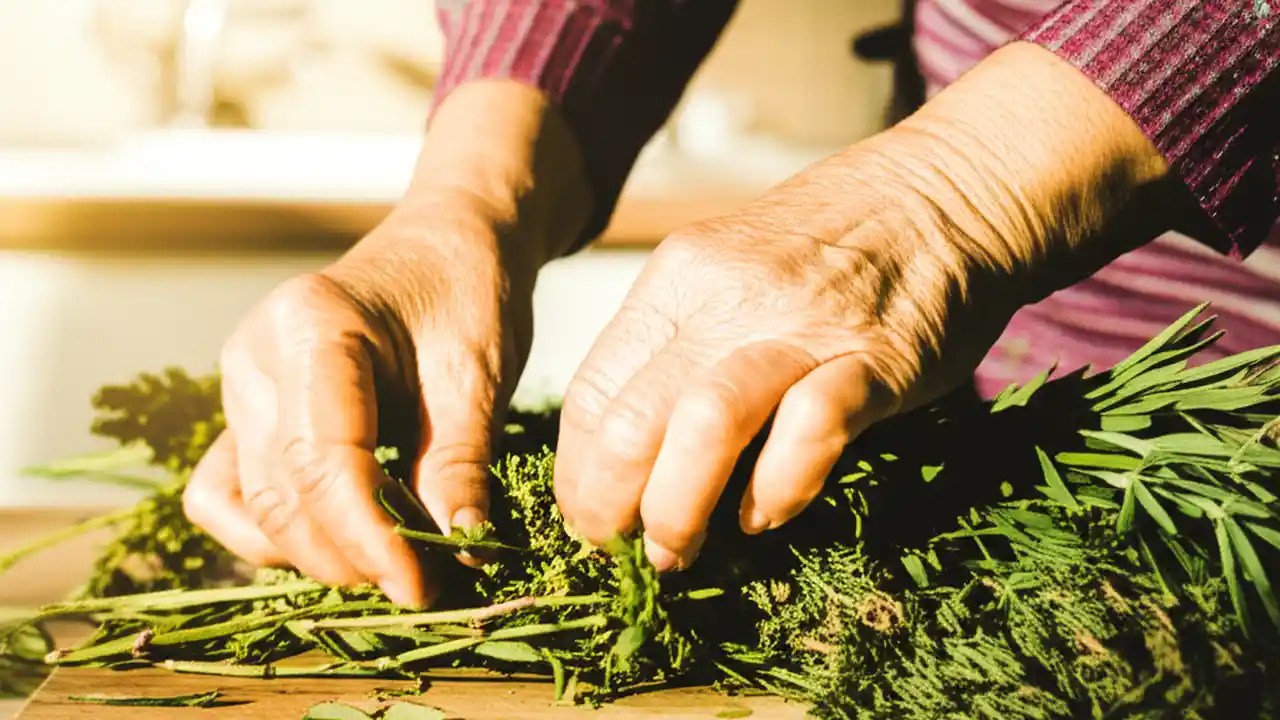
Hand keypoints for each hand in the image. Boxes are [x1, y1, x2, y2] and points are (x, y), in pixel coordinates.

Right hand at [182, 81, 589, 605]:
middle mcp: (254, 357)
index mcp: (309, 326)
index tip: (423, 586)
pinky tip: (345, 538)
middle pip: (279, 495)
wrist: (446, 245)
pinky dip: (276, 534)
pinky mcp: (247, 413)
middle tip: (425, 582)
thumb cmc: (467, 291)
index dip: (370, 539)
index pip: (322, 463)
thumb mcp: (478, 373)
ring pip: (248, 506)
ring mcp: (239, 386)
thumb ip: (460, 465)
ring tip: (393, 560)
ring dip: (315, 554)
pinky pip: (229, 494)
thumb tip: (459, 553)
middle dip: (349, 557)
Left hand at [553, 42, 1178, 570]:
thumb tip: (628, 452)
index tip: (591, 520)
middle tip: (628, 547)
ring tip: (680, 551)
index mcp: (677, 279)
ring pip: (703, 427)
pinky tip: (765, 514)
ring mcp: (801, 325)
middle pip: (630, 422)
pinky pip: (810, 432)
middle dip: (610, 508)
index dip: (577, 477)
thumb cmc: (831, 243)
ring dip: (679, 510)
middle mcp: (724, 297)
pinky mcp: (877, 357)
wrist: (946, 187)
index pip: (590, 395)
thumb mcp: (727, 271)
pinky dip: (778, 488)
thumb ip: (679, 344)